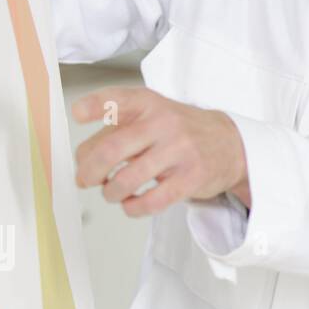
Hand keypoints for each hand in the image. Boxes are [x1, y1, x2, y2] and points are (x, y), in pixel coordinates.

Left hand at [71, 86, 249, 216]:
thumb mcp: (152, 117)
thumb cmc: (181, 132)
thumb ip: (115, 132)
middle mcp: (164, 123)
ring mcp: (180, 150)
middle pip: (111, 150)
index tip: (77, 115)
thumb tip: (82, 165)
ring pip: (127, 180)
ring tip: (112, 192)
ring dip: (110, 193)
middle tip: (85, 180)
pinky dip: (132, 208)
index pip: (118, 100)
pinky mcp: (190, 178)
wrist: (231, 144)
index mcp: (149, 103)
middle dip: (89, 172)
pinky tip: (132, 202)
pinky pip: (150, 201)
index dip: (94, 106)